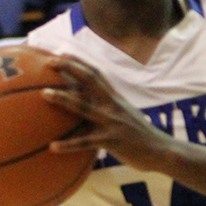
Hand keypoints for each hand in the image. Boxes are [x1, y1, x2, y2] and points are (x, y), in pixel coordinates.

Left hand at [43, 56, 178, 171]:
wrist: (162, 151)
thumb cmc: (140, 136)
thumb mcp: (125, 115)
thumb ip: (109, 109)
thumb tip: (90, 108)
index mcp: (114, 98)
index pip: (95, 74)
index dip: (78, 62)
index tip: (61, 54)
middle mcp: (112, 104)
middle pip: (88, 80)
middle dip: (68, 68)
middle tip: (48, 62)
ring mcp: (111, 121)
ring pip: (83, 106)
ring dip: (63, 98)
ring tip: (44, 94)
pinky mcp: (111, 140)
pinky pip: (85, 142)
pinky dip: (68, 144)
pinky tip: (52, 147)